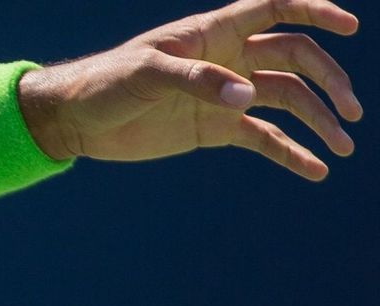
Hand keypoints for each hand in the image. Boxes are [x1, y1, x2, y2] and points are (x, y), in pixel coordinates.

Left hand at [18, 0, 361, 178]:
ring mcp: (225, 95)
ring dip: (318, 120)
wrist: (75, 122)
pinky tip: (315, 169)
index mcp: (214, 33)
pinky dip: (290, 152)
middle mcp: (229, 60)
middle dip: (328, 81)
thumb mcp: (146, 75)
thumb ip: (196, 80)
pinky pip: (264, 139)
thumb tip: (247, 96)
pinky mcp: (216, 130)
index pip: (274, 9)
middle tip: (352, 111)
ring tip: (343, 148)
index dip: (314, 11)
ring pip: (287, 100)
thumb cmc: (105, 83)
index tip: (350, 25)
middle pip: (294, 60)